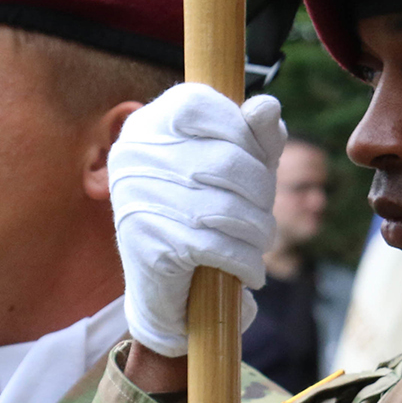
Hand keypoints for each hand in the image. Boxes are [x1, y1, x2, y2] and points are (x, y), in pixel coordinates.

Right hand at [109, 83, 283, 356]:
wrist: (163, 297)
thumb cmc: (202, 219)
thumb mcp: (234, 168)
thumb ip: (255, 135)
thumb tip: (267, 105)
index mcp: (148, 124)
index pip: (204, 104)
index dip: (244, 136)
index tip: (257, 166)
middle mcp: (135, 155)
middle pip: (229, 161)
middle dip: (261, 195)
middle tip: (262, 218)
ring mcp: (139, 199)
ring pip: (230, 207)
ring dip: (259, 233)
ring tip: (257, 244)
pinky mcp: (150, 244)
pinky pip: (220, 246)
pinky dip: (246, 263)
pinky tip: (249, 272)